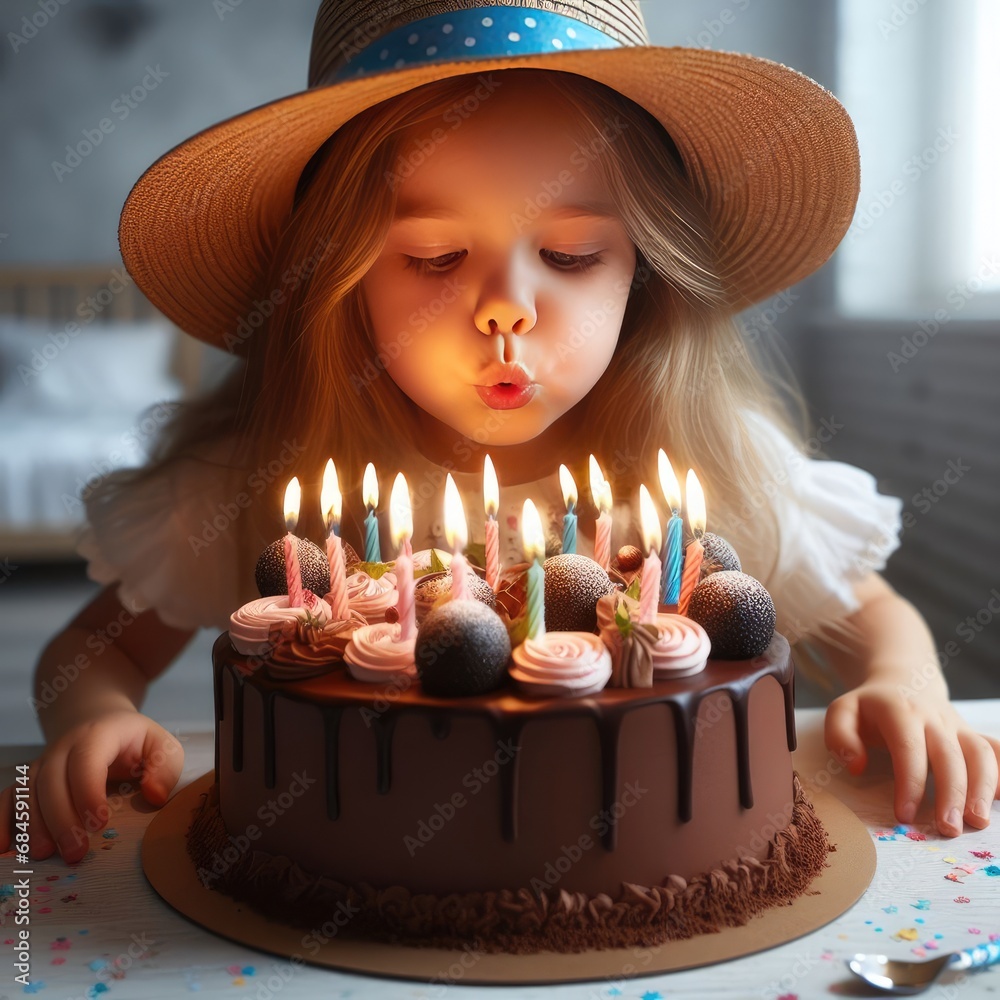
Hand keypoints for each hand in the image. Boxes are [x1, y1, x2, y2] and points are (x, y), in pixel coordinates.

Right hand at [0, 710, 183, 862]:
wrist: (98, 721)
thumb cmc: (133, 741)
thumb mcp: (160, 745)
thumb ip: (165, 768)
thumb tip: (154, 796)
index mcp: (97, 735)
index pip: (86, 760)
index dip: (88, 791)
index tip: (100, 823)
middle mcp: (63, 748)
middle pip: (51, 782)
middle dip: (61, 820)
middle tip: (75, 852)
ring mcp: (42, 764)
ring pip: (26, 792)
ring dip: (31, 825)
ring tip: (44, 854)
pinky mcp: (29, 781)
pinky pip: (8, 798)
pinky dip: (3, 821)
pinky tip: (3, 847)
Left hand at [825, 678, 999, 836]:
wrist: (903, 681)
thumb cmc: (870, 707)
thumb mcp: (842, 711)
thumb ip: (840, 736)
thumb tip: (857, 766)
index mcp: (899, 711)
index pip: (909, 749)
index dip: (909, 784)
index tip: (905, 816)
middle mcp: (934, 717)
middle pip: (949, 755)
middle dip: (951, 794)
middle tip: (947, 829)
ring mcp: (957, 725)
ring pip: (980, 753)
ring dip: (983, 788)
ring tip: (977, 822)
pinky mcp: (972, 734)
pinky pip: (996, 749)